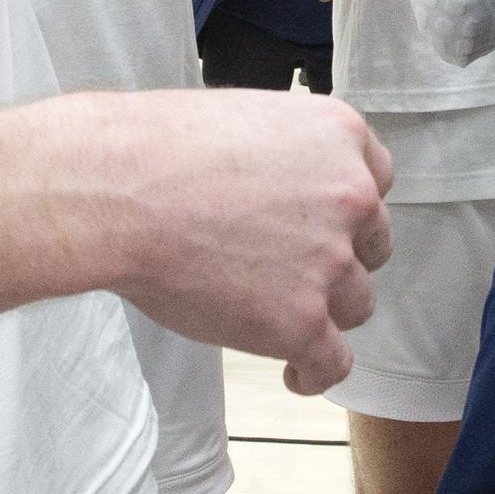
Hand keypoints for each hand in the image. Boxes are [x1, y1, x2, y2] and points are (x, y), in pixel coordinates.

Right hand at [81, 87, 395, 395]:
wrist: (118, 193)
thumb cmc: (157, 152)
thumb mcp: (247, 121)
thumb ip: (288, 157)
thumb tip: (285, 189)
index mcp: (340, 136)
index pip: (376, 181)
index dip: (345, 209)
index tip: (323, 224)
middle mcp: (352, 196)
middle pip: (370, 244)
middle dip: (337, 257)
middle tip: (286, 266)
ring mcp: (331, 261)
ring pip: (356, 302)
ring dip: (323, 311)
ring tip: (275, 315)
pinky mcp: (302, 321)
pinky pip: (332, 362)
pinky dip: (315, 371)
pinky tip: (294, 371)